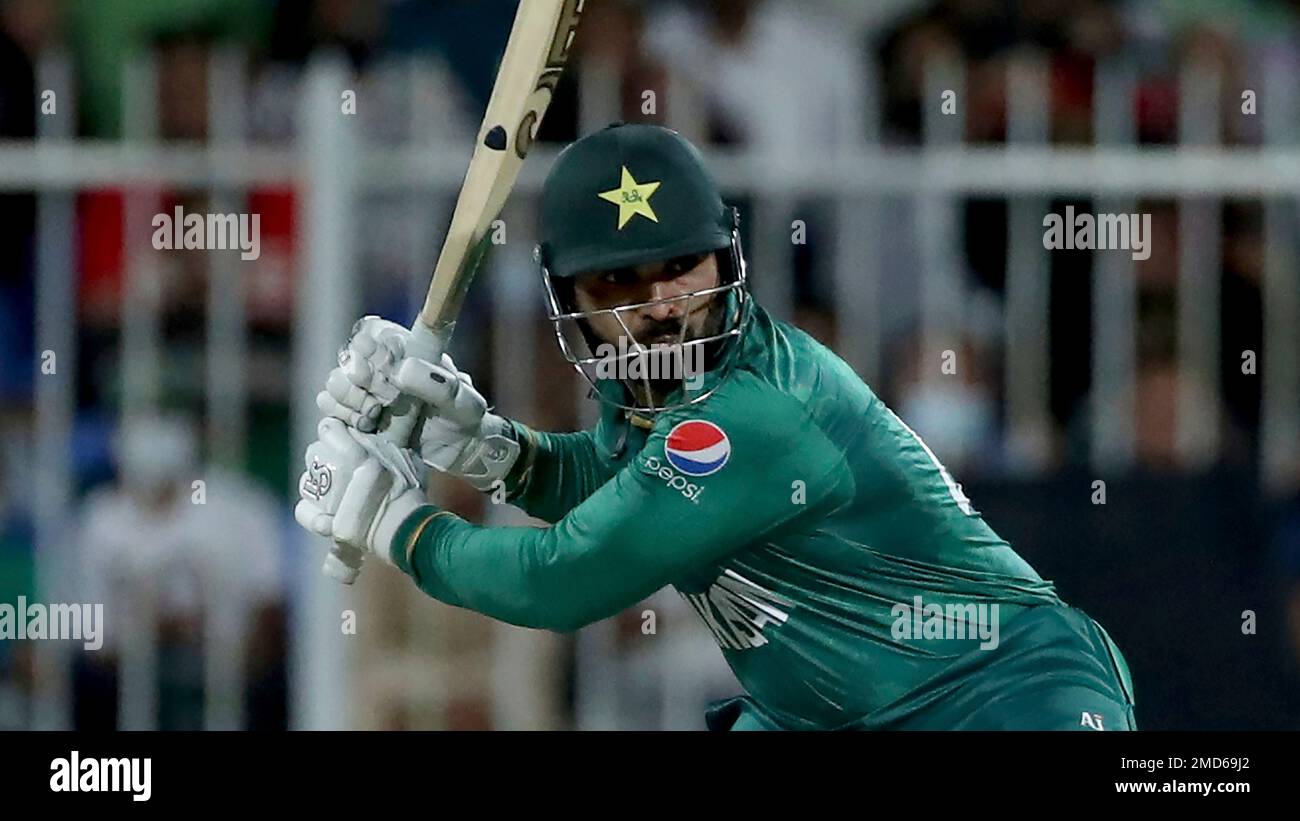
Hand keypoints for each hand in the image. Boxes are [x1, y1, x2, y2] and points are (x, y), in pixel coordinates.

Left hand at [294, 417, 429, 562]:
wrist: (407, 528)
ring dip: (316, 480)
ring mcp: (329, 498)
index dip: (333, 430)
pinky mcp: (326, 521)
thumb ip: (386, 446)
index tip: (341, 435)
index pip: (327, 428)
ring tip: (330, 487)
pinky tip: (321, 511)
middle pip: (314, 452)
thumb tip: (376, 440)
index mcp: (356, 453)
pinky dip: (310, 510)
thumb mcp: (406, 459)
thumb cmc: (410, 492)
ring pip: (307, 480)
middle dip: (325, 454)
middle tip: (340, 463)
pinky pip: (303, 510)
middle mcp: (337, 472)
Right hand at [318, 316, 519, 491]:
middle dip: (361, 377)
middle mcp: (381, 368)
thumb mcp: (464, 402)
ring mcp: (365, 391)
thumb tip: (401, 370)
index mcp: (407, 351)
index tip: (387, 366)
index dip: (372, 345)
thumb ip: (438, 384)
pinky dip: (343, 415)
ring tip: (376, 414)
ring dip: (351, 398)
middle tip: (384, 397)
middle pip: (348, 356)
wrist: (458, 453)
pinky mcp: (354, 416)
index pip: (372, 331)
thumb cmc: (464, 419)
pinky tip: (367, 426)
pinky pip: (329, 406)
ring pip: (335, 381)